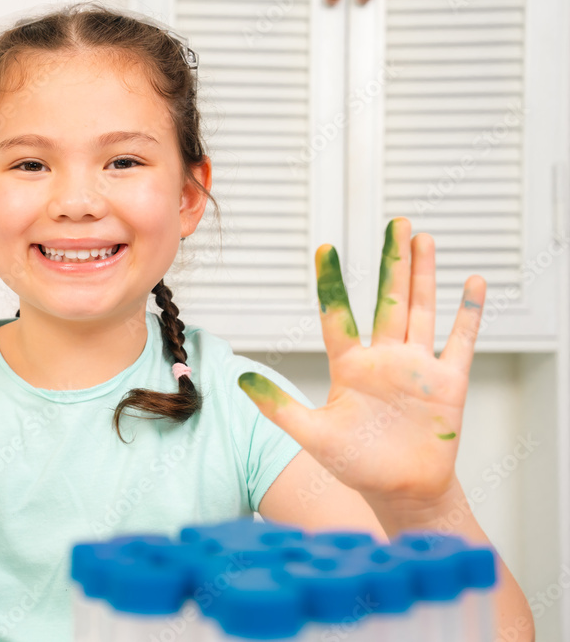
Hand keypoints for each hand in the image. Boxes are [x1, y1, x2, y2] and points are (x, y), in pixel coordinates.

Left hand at [238, 217, 484, 507]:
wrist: (400, 492)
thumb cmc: (357, 464)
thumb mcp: (311, 433)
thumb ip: (277, 405)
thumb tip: (240, 380)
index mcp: (351, 366)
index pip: (338, 315)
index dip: (333, 283)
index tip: (326, 249)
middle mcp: (385, 359)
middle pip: (388, 300)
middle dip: (392, 261)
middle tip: (395, 222)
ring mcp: (418, 367)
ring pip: (421, 310)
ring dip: (423, 275)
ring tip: (423, 239)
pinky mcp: (449, 383)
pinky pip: (461, 341)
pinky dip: (469, 314)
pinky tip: (474, 284)